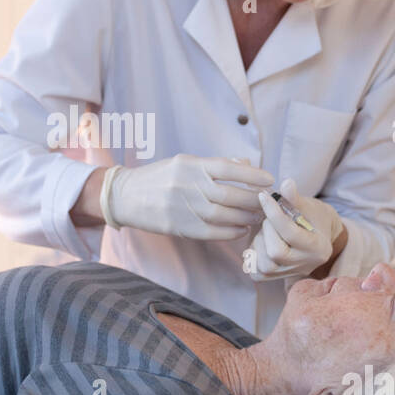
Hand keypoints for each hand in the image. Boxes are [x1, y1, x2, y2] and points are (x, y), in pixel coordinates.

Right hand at [107, 154, 272, 239]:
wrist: (125, 195)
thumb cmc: (159, 177)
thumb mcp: (184, 162)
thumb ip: (213, 165)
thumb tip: (245, 165)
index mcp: (191, 165)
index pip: (228, 168)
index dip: (252, 175)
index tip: (269, 179)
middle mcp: (188, 184)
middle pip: (229, 194)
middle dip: (253, 200)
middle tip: (267, 203)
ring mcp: (182, 207)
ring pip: (223, 215)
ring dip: (245, 217)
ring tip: (258, 217)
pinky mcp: (177, 226)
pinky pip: (211, 232)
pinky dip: (230, 232)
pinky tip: (241, 230)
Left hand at [246, 178, 344, 280]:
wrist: (317, 235)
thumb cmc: (313, 217)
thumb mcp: (308, 205)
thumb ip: (295, 197)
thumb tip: (286, 182)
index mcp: (318, 248)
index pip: (291, 233)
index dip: (274, 213)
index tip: (263, 196)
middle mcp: (305, 265)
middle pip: (276, 253)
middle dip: (267, 230)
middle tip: (269, 218)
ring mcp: (290, 274)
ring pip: (264, 265)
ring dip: (259, 242)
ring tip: (267, 231)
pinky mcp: (275, 278)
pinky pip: (256, 272)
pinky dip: (254, 255)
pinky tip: (261, 242)